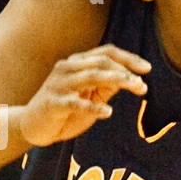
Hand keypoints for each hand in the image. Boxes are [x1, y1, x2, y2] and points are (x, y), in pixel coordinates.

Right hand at [20, 44, 150, 146]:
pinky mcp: (52, 104)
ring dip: (113, 79)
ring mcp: (59, 85)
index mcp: (78, 64)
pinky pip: (74, 103)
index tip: (147, 68)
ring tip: (131, 85)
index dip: (128, 58)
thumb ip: (108, 86)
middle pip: (100, 62)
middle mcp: (68, 69)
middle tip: (141, 84)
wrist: (32, 126)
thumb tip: (134, 80)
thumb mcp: (90, 95)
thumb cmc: (66, 110)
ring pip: (89, 76)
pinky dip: (92, 107)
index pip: (106, 53)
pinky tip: (108, 112)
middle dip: (124, 70)